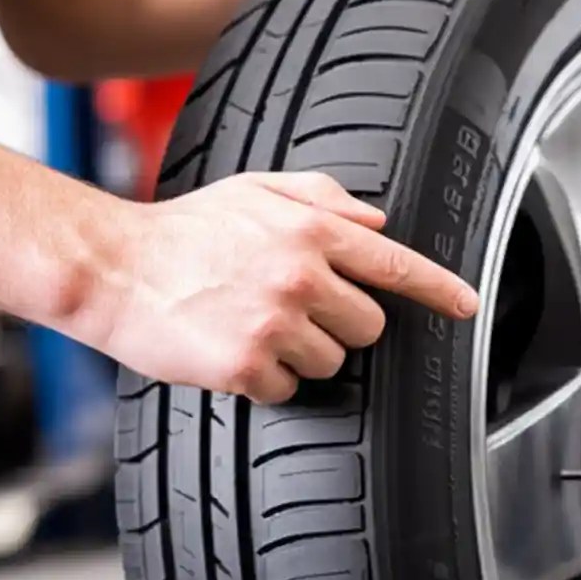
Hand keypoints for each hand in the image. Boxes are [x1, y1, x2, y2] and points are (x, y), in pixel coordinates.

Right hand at [100, 172, 477, 403]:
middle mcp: (301, 276)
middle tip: (292, 307)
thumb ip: (324, 199)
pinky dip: (268, 378)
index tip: (467, 307)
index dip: (440, 290)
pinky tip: (235, 348)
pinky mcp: (247, 367)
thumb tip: (378, 220)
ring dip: (303, 352)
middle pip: (370, 326)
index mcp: (310, 231)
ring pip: (333, 362)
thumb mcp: (256, 190)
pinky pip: (290, 389)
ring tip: (254, 323)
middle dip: (342, 323)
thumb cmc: (187, 229)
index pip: (397, 266)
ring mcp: (274, 324)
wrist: (113, 268)